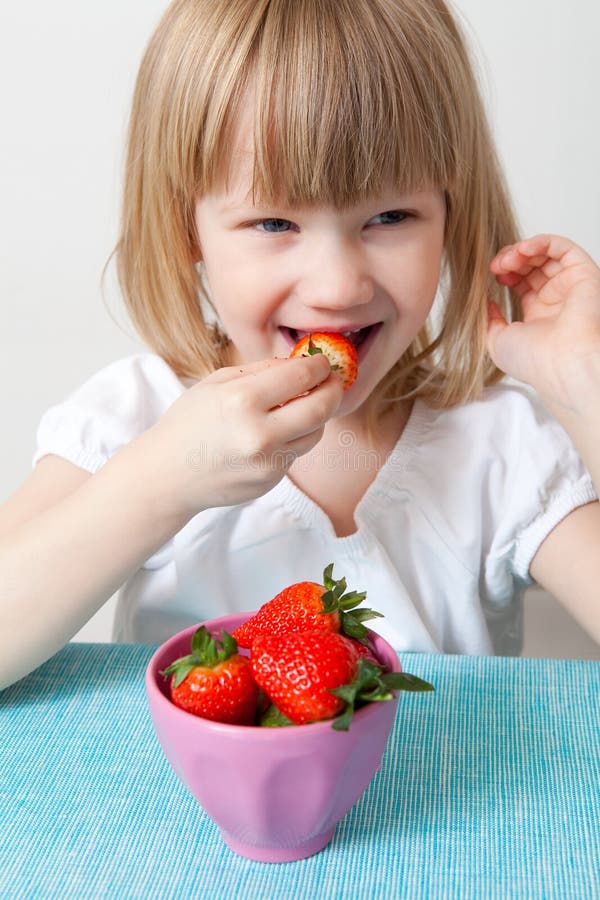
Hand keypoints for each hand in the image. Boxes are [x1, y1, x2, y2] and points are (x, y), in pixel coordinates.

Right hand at [141, 353, 341, 517]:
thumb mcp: (216, 383)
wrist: (166, 475)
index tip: (322, 361)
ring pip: (315, 432)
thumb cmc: (188, 423)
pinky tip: (277, 430)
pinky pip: (296, 452)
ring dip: (317, 415)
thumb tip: (301, 363)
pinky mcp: (271, 480)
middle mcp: (259, 433)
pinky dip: (294, 437)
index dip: (319, 366)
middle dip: (333, 389)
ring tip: (305, 402)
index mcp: (241, 400)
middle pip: (321, 407)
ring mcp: (268, 462)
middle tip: (333, 380)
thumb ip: (261, 370)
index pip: (301, 377)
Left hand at [487, 234, 599, 413]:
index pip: (522, 282)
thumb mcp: (496, 342)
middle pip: (532, 265)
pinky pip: (563, 247)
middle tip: (496, 265)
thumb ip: (488, 320)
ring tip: (508, 259)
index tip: (491, 273)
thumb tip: (484, 302)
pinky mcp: (583, 274)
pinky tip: (523, 248)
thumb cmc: (532, 360)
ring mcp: (570, 286)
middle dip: (510, 259)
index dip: (505, 271)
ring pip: (547, 254)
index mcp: (538, 315)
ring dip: (522, 249)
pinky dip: (541, 241)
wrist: (560, 363)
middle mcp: (556, 299)